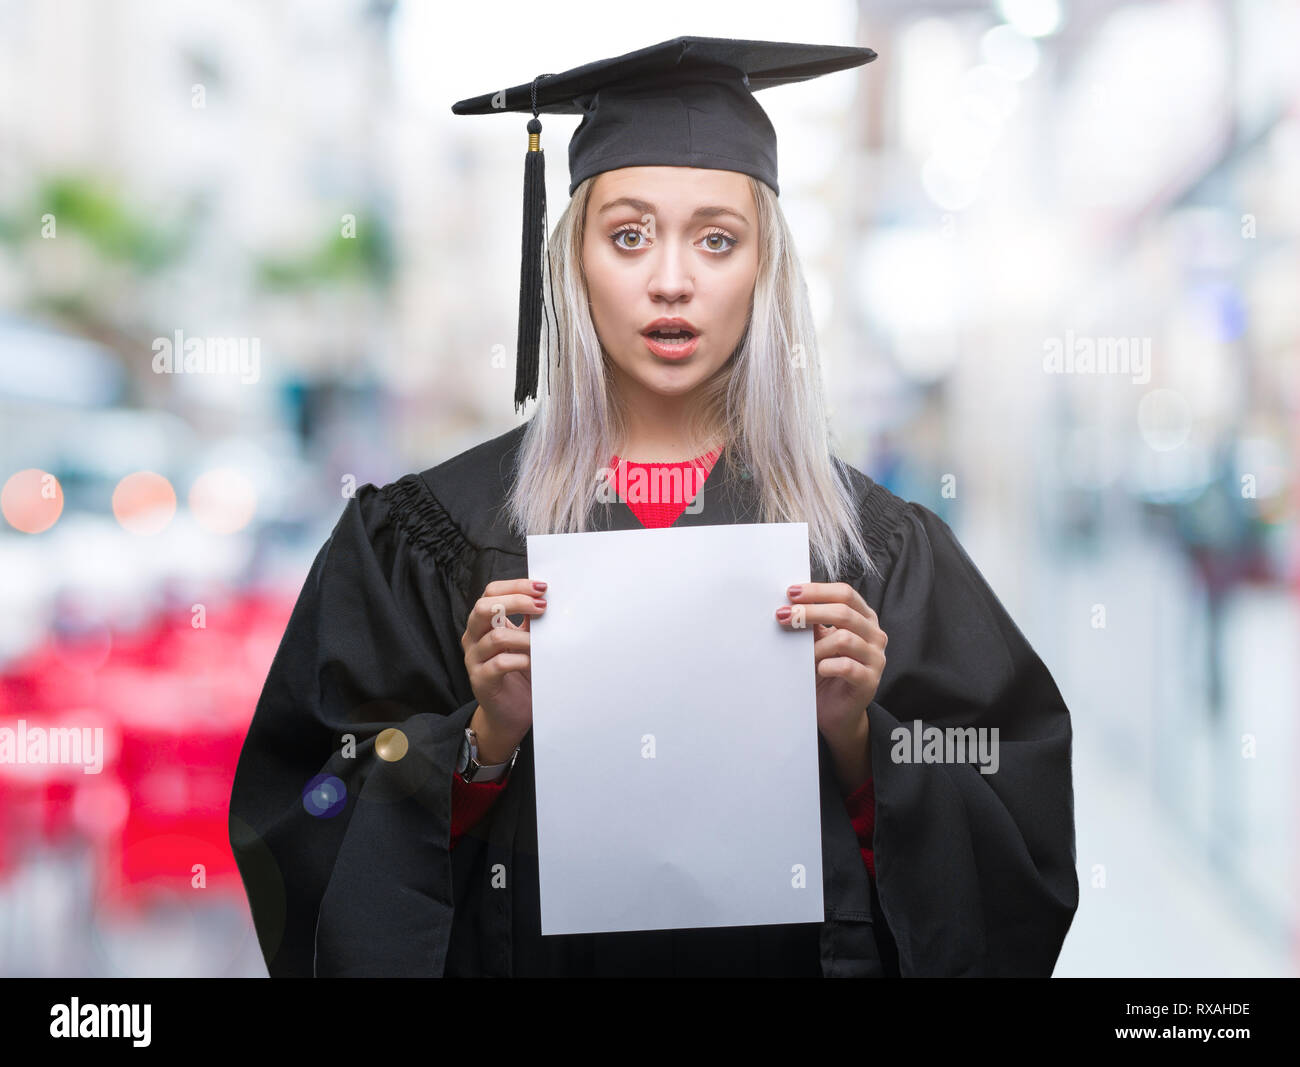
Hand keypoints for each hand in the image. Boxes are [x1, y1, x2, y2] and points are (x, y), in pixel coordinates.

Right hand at [460, 578, 546, 762]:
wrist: (510, 714)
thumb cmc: (520, 674)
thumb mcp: (526, 642)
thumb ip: (530, 622)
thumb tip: (547, 599)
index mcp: (483, 623)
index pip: (491, 592)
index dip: (516, 586)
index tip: (542, 588)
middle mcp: (473, 638)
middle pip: (485, 607)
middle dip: (516, 602)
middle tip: (543, 607)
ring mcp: (474, 659)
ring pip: (495, 636)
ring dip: (525, 637)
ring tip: (543, 643)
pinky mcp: (481, 680)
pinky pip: (499, 664)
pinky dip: (521, 660)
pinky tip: (534, 663)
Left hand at [776, 582, 885, 788]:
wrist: (835, 711)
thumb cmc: (825, 671)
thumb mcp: (818, 642)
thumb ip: (813, 623)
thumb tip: (789, 603)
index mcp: (864, 619)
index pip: (845, 594)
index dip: (817, 591)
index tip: (791, 593)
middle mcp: (874, 635)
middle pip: (844, 612)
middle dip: (810, 611)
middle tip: (785, 616)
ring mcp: (875, 658)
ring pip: (844, 639)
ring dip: (816, 645)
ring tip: (803, 655)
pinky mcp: (870, 681)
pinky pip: (846, 666)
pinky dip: (826, 666)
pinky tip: (817, 670)